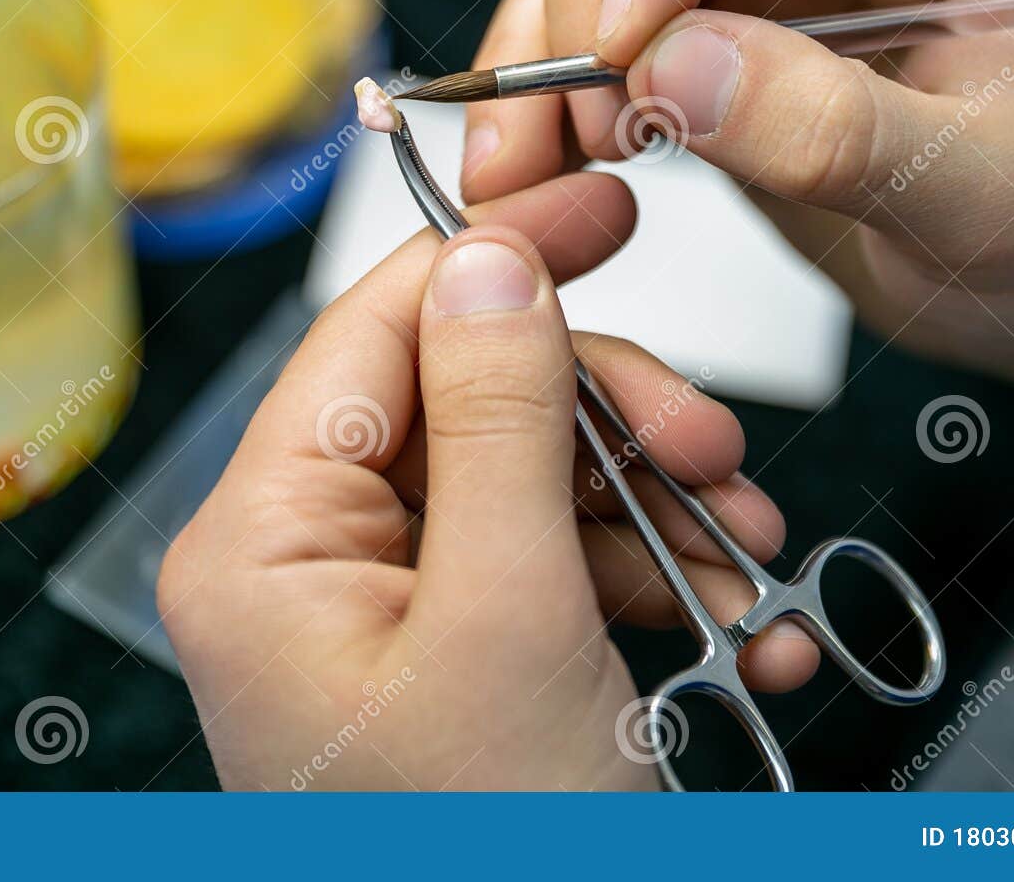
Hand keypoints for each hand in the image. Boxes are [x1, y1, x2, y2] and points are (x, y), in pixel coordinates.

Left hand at [158, 175, 818, 789]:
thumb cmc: (497, 855)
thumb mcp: (513, 618)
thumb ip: (499, 416)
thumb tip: (490, 257)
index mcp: (266, 545)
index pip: (376, 329)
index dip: (497, 252)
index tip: (603, 197)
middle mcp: (315, 570)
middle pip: (475, 402)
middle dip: (613, 420)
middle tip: (714, 451)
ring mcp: (396, 619)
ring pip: (541, 486)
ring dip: (662, 516)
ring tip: (747, 575)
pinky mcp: (468, 661)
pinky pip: (566, 571)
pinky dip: (662, 587)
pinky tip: (742, 633)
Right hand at [462, 0, 1013, 402]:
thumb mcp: (974, 200)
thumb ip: (833, 131)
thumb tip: (668, 69)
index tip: (625, 46)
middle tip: (592, 113)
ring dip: (548, 36)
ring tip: (547, 158)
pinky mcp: (716, 32)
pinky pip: (597, 22)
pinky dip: (547, 86)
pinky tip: (546, 161)